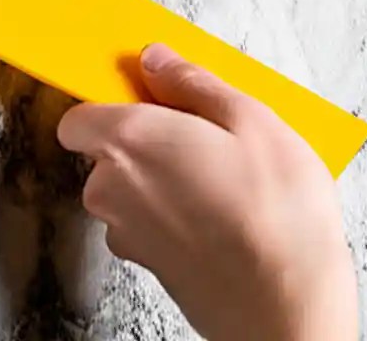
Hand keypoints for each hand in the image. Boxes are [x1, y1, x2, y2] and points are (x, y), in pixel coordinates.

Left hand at [57, 44, 356, 340]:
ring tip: (233, 179)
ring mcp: (127, 233)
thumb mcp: (250, 119)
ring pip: (136, 189)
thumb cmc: (276, 213)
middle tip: (214, 136)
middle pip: (112, 151)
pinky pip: (154, 222)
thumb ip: (193, 83)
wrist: (285, 305)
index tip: (156, 96)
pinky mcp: (149, 265)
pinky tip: (230, 212)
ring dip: (171, 178)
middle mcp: (112, 188)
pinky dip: (181, 213)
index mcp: (129, 140)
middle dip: (154, 139)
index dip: (116, 104)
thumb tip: (158, 61)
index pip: (80, 116)